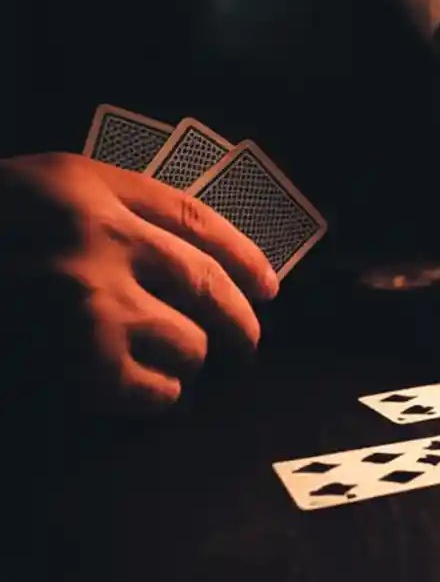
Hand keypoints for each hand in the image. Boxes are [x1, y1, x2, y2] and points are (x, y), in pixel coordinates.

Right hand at [0, 153, 277, 412]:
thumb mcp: (29, 197)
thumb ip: (102, 211)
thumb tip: (194, 265)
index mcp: (86, 183)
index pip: (196, 215)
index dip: (243, 254)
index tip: (268, 285)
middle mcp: (100, 232)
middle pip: (211, 285)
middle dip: (241, 323)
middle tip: (246, 345)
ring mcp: (92, 297)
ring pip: (191, 343)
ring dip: (189, 364)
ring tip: (173, 371)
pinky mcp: (81, 360)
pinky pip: (157, 391)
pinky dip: (158, 399)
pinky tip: (144, 395)